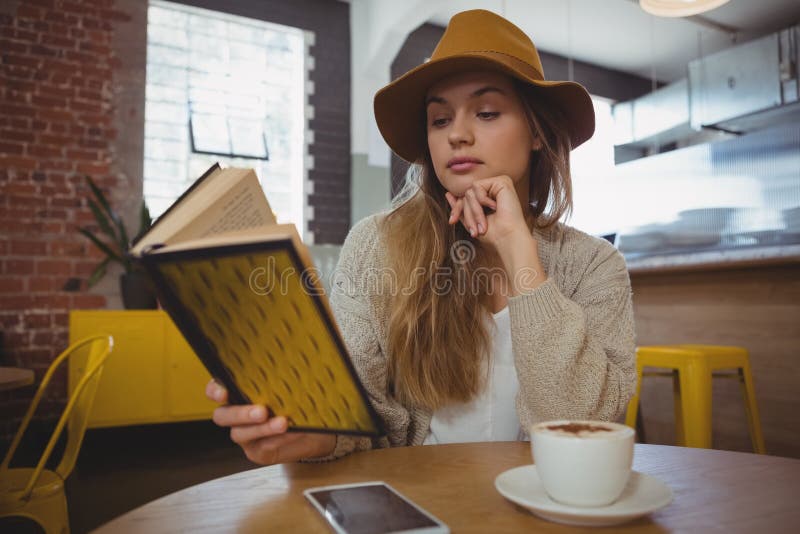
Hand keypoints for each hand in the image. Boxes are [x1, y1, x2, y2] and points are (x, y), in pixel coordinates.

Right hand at [206, 379, 335, 464]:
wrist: (319, 427)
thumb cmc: (302, 399)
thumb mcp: (293, 382)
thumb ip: (282, 375)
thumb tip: (287, 363)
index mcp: (239, 392)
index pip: (215, 389)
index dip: (215, 391)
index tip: (224, 393)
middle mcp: (237, 414)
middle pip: (222, 415)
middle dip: (240, 413)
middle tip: (261, 411)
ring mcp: (246, 435)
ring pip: (240, 434)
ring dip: (261, 429)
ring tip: (282, 423)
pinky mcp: (258, 452)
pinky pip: (261, 448)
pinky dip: (276, 440)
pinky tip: (290, 433)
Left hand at [445, 175, 528, 246]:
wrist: (507, 237)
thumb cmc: (494, 233)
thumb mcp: (471, 220)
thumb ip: (461, 207)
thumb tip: (447, 194)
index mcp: (489, 196)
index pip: (466, 197)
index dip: (457, 209)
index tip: (452, 221)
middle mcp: (494, 188)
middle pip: (466, 195)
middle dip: (467, 213)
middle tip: (475, 229)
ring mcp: (498, 184)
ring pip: (470, 192)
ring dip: (474, 210)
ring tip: (484, 223)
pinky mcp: (502, 181)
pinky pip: (477, 186)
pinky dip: (482, 199)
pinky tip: (495, 207)